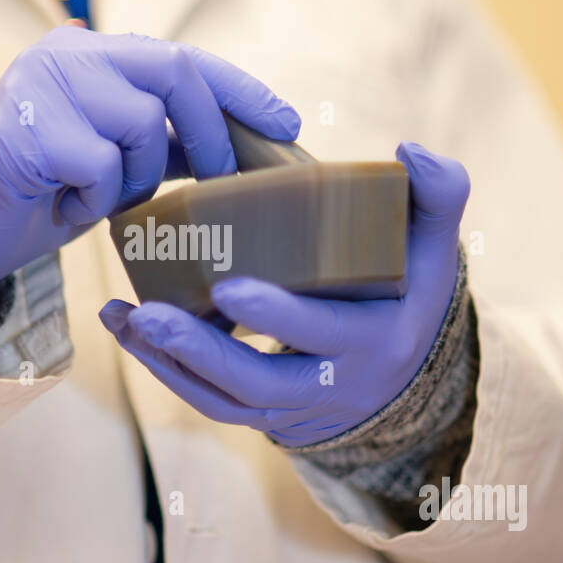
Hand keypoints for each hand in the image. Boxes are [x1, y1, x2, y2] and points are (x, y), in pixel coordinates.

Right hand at [0, 26, 299, 298]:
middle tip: (222, 181)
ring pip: (140, 124)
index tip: (290, 124)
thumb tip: (243, 147)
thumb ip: (165, 140)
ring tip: (100, 202)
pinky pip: (101, 165)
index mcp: (91, 51)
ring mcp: (40, 84)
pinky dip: (96, 201)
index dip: (242, 90)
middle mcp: (66, 52)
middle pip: (172, 72)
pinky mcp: (23, 127)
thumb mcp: (115, 161)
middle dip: (210, 131)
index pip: (183, 57)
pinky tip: (62, 208)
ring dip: (138, 179)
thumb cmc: (42, 192)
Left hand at [99, 143, 468, 445]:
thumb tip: (410, 150)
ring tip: (126, 320)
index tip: (227, 286)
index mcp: (376, 339)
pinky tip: (128, 330)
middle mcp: (335, 384)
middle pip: (261, 383)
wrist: (404, 371)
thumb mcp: (434, 247)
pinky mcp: (264, 411)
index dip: (277, 316)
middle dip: (202, 352)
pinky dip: (166, 370)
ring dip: (170, 364)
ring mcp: (295, 405)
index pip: (324, 332)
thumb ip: (436, 195)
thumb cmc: (409, 291)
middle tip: (150, 315)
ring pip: (226, 400)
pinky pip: (210, 402)